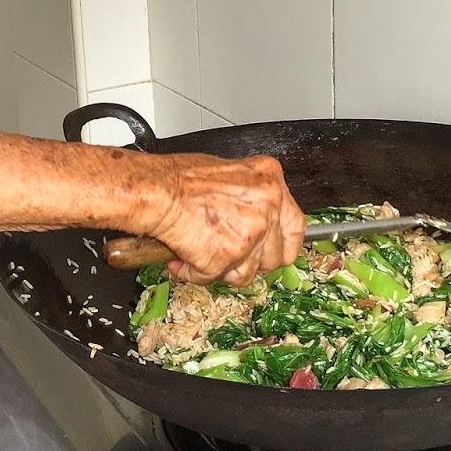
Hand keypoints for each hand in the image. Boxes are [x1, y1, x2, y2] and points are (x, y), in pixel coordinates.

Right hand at [146, 153, 306, 286]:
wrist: (155, 190)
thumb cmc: (179, 179)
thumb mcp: (229, 174)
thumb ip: (250, 198)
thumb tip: (256, 221)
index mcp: (270, 181)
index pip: (295, 227)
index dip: (283, 246)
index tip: (273, 253)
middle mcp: (267, 205)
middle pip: (274, 256)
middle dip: (249, 262)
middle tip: (226, 252)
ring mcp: (250, 233)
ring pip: (246, 273)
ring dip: (220, 268)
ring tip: (198, 250)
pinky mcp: (227, 255)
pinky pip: (215, 277)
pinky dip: (195, 272)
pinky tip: (184, 256)